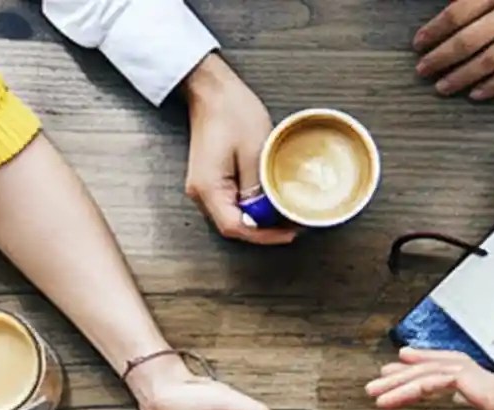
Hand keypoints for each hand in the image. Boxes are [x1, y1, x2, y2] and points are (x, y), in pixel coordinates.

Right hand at [182, 55, 296, 245]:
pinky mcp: (211, 181)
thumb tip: (268, 213)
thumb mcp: (255, 151)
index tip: (288, 233)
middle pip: (234, 226)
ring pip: (233, 216)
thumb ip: (259, 188)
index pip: (236, 227)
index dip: (264, 236)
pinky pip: (232, 203)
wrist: (212, 90)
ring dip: (259, 220)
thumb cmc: (231, 111)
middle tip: (292, 225)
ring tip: (284, 215)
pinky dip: (251, 208)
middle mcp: (200, 193)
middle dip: (265, 230)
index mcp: (208, 187)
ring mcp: (204, 187)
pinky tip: (269, 203)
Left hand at [414, 0, 493, 99]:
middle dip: (441, 58)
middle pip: (469, 40)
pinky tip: (477, 93)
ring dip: (462, 76)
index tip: (419, 43)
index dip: (435, 30)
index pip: (458, 12)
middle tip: (423, 70)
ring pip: (489, 60)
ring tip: (444, 87)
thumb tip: (455, 5)